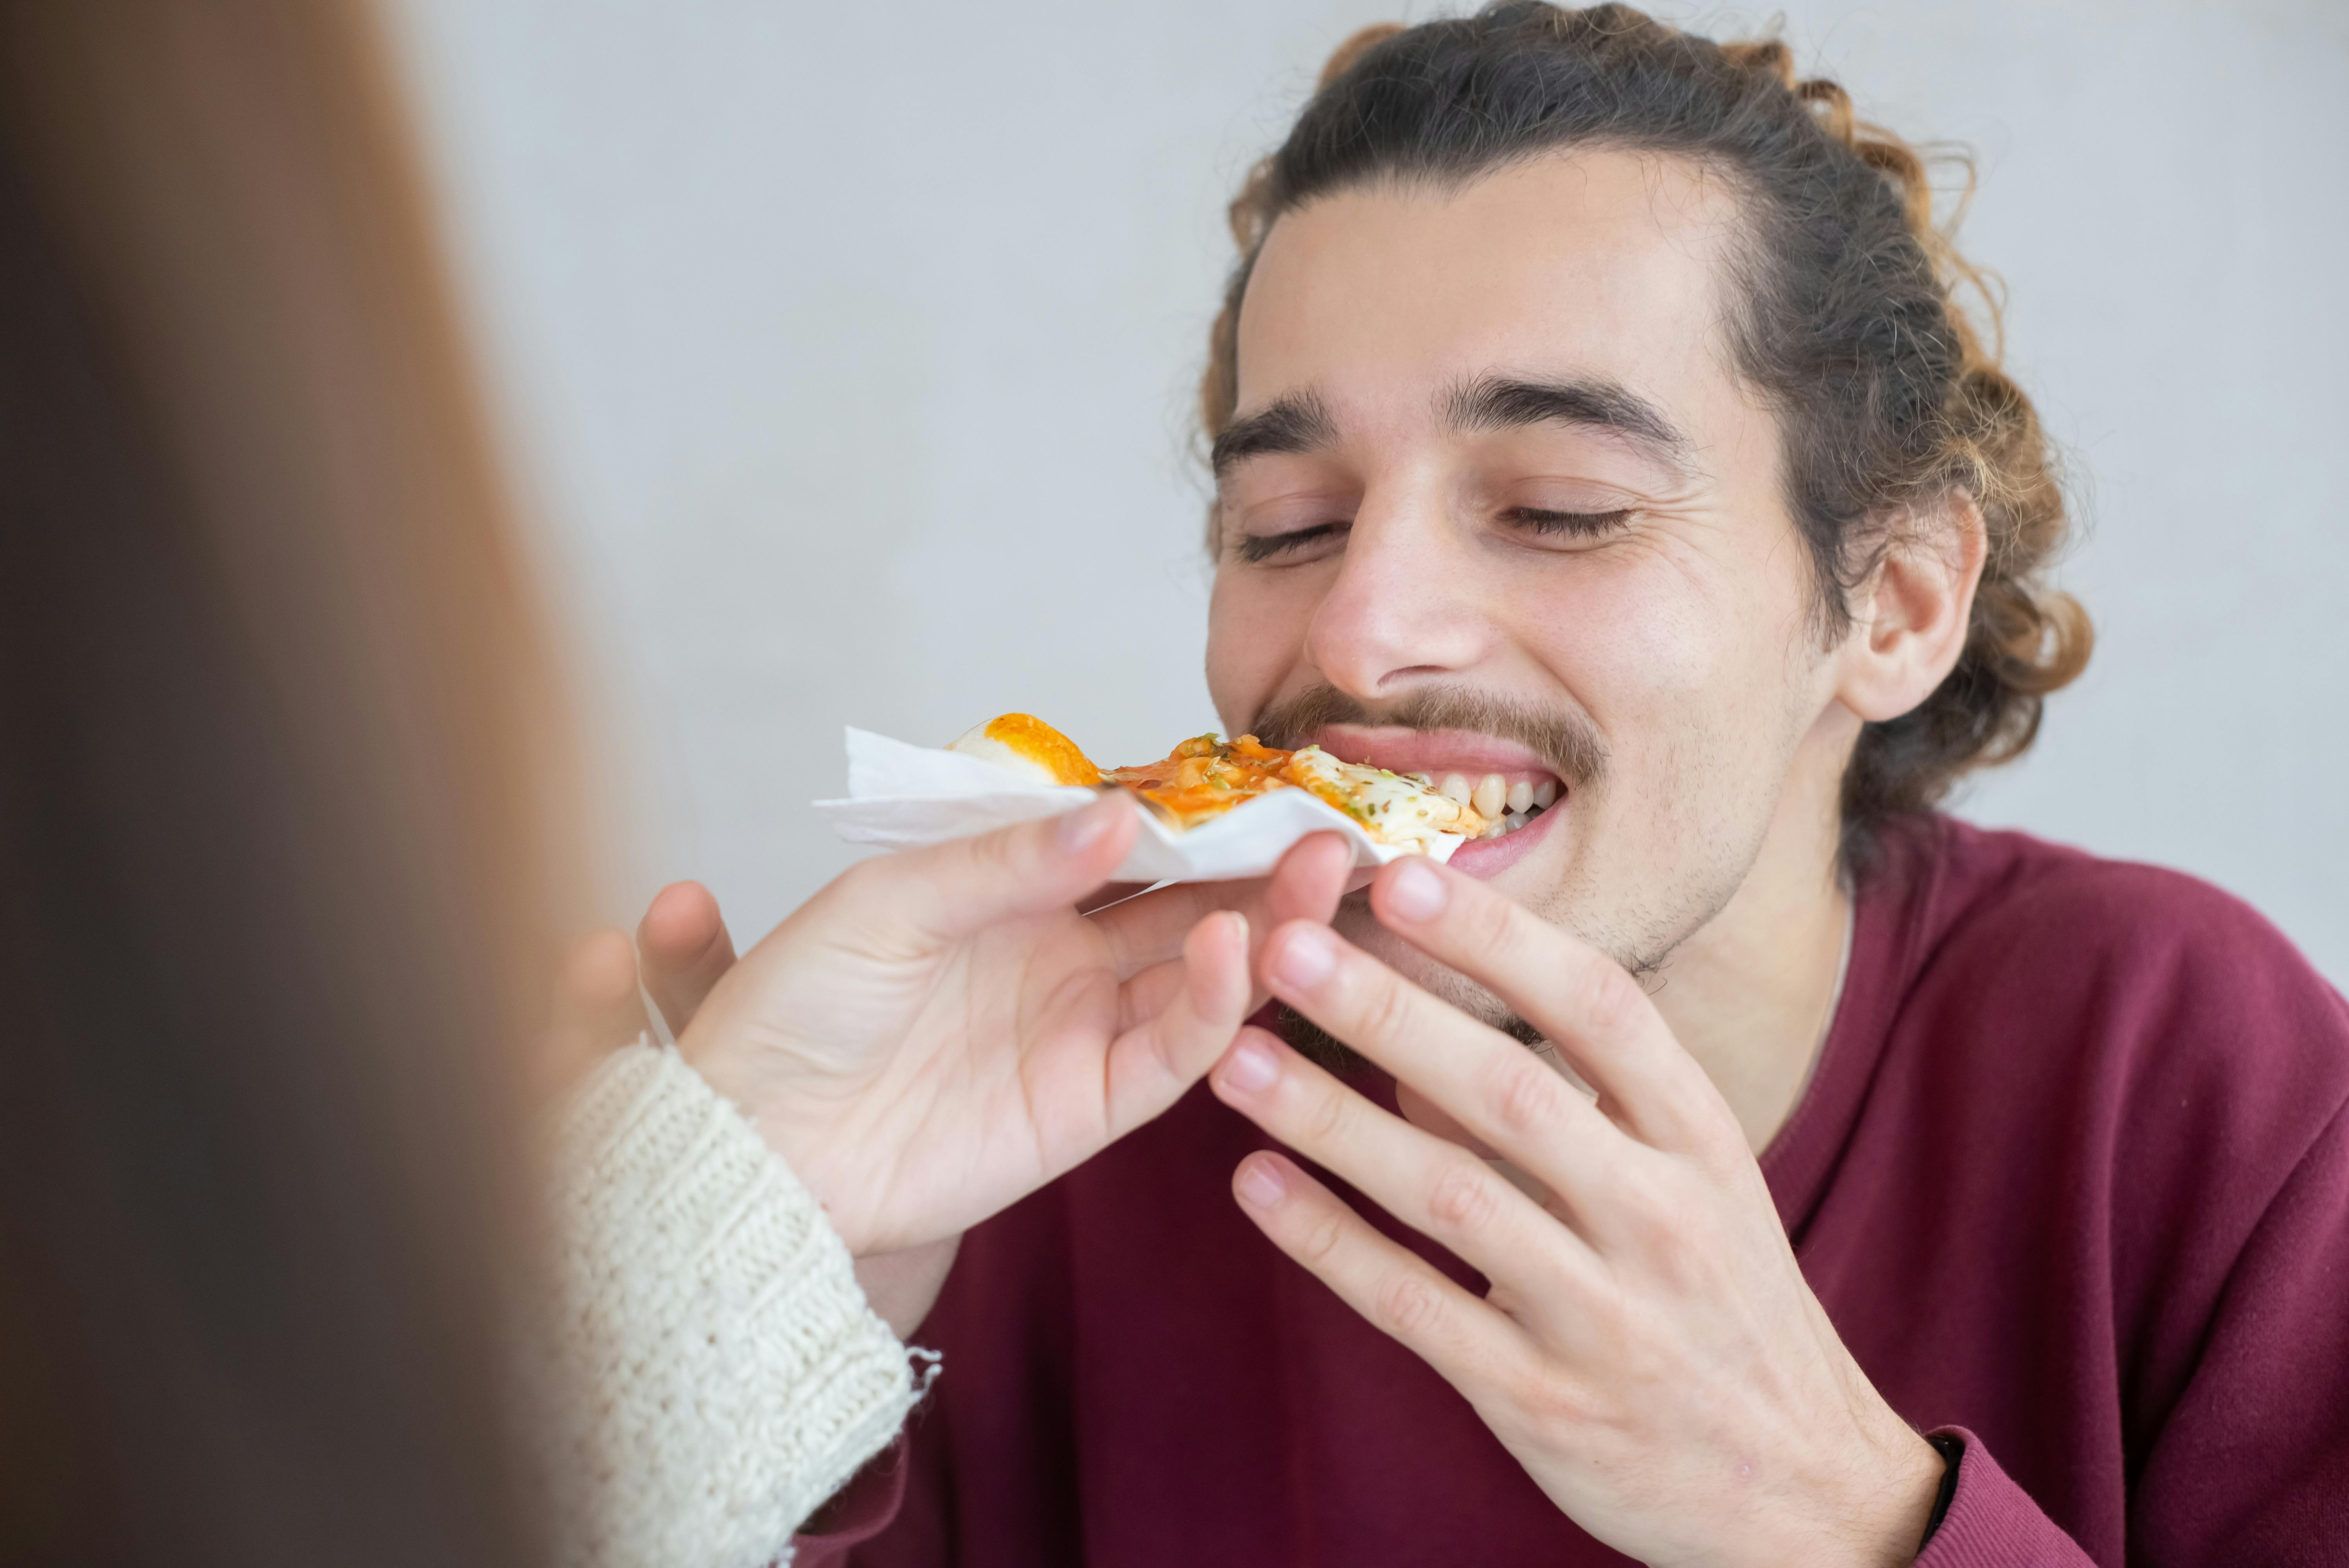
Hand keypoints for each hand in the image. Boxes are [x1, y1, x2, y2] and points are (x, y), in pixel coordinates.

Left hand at [672, 799, 1349, 1305]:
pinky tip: (1240, 948)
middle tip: (1336, 826)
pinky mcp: (1091, 1103)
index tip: (1276, 775)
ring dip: (1266, 924)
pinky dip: (1216, 1003)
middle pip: (1190, 900)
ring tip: (1319, 873)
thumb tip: (1120, 811)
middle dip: (1264, 864)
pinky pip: (1174, 1050)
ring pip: (1205, 971)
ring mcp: (1084, 1028)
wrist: (753, 1144)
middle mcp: (1065, 954)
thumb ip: (1006, 861)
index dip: (1205, 810)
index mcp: (1015, 891)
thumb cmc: (795, 1010)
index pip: (1134, 840)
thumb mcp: (889, 904)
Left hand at [1209, 854, 1942, 1567]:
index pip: (1602, 1010)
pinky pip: (1416, 1310)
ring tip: (1235, 1061)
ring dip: (1332, 1123)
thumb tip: (1432, 1016)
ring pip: (1449, 1198)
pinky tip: (1255, 1184)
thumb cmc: (1725, 1306)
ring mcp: (1601, 1316)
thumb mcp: (1693, 1185)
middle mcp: (1659, 1218)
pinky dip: (1329, 1245)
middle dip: (1389, 1012)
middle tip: (1287, 945)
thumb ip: (1580, 1104)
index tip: (1405, 874)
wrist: (1800, 1487)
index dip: (1500, 938)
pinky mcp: (1542, 1401)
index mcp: (1702, 1142)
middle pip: (1509, 1092)